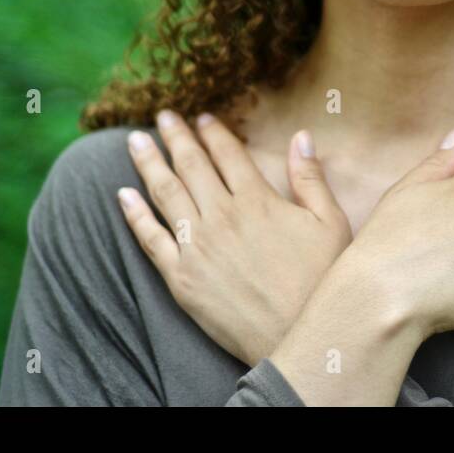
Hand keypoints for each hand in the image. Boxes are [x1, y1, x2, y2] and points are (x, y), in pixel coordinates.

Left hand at [117, 110, 350, 366]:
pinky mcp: (181, 278)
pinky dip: (134, 214)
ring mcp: (197, 246)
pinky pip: (150, 239)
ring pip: (165, 194)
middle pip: (191, 166)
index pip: (228, 154)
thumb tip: (302, 136)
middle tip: (162, 116)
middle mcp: (222, 216)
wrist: (298, 336)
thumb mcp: (330, 222)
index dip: (213, 132)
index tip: (202, 116)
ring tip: (135, 142)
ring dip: (149, 163)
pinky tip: (123, 195)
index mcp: (258, 200)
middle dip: (175, 137)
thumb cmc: (321, 279)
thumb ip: (310, 177)